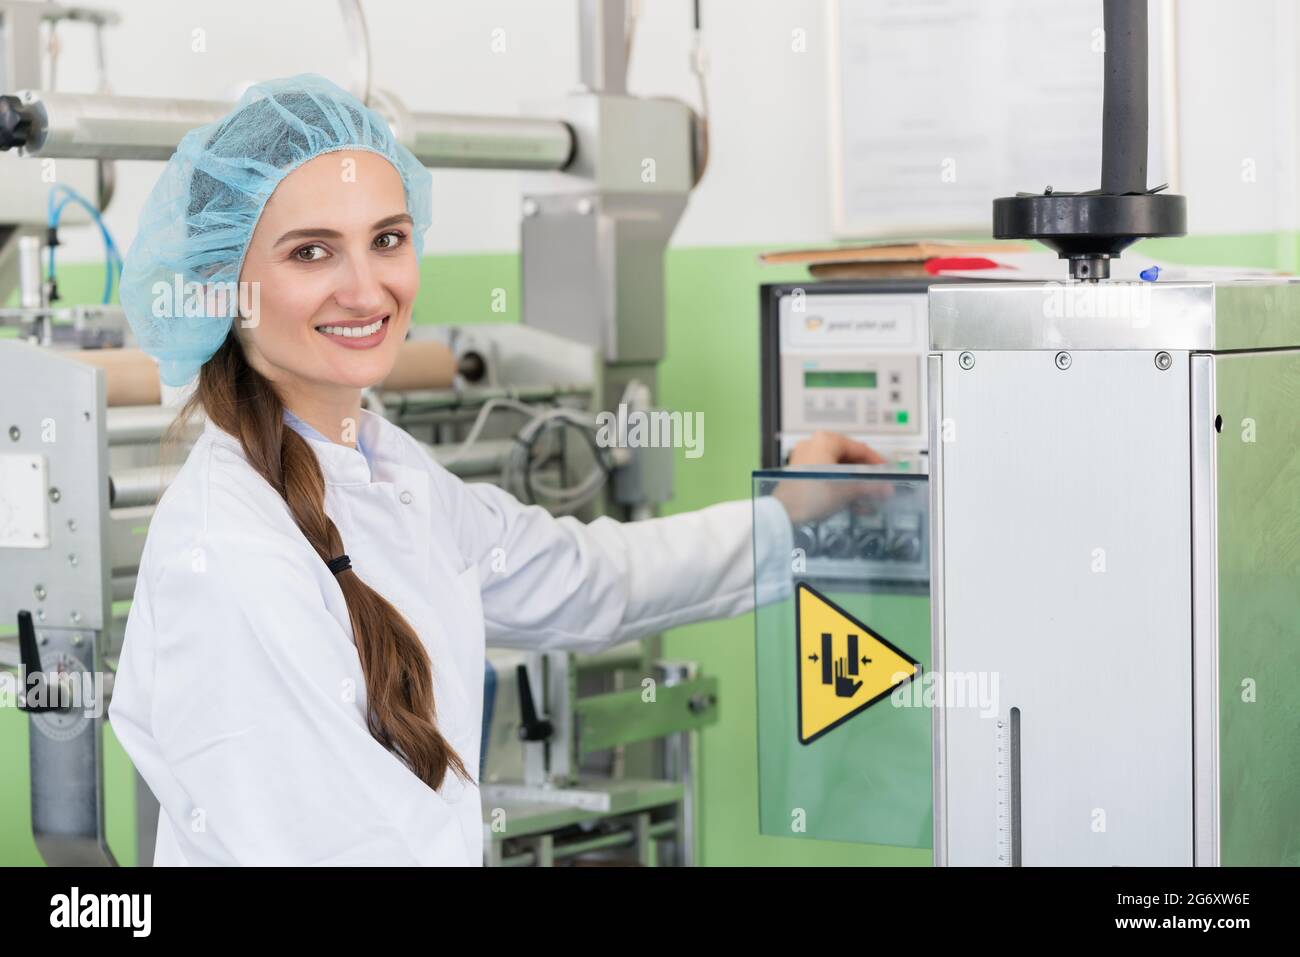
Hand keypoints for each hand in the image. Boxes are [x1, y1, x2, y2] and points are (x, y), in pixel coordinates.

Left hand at [771, 430, 890, 524]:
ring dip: (855, 482)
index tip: (888, 472)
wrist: (783, 513)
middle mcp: (814, 444)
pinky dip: (841, 484)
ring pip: (838, 467)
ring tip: (868, 496)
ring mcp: (805, 457)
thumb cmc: (811, 496)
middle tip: (879, 485)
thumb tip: (887, 488)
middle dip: (865, 474)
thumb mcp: (847, 490)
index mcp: (826, 440)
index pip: (860, 448)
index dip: (877, 462)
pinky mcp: (800, 471)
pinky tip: (852, 500)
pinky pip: (827, 474)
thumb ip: (870, 487)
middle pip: (849, 457)